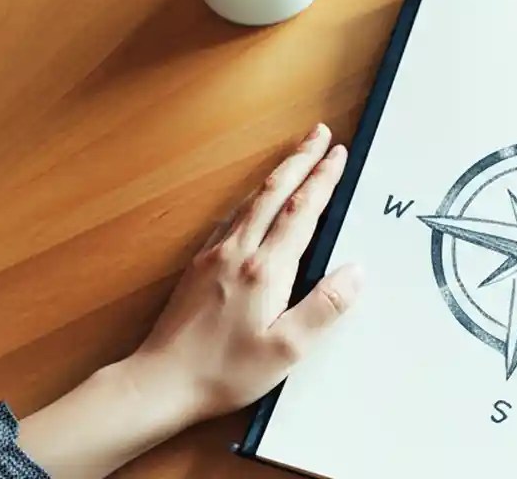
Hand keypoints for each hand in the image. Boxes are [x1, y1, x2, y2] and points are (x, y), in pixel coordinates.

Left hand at [17, 124, 361, 478]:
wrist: (160, 382)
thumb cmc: (223, 372)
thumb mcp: (287, 349)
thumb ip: (325, 307)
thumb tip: (355, 272)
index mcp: (265, 269)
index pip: (301, 211)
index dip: (323, 179)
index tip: (338, 154)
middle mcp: (238, 252)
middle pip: (274, 192)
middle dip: (300, 159)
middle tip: (318, 133)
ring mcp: (214, 256)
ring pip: (251, 201)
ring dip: (277, 174)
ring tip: (294, 157)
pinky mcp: (199, 267)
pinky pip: (232, 218)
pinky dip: (252, 198)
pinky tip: (254, 202)